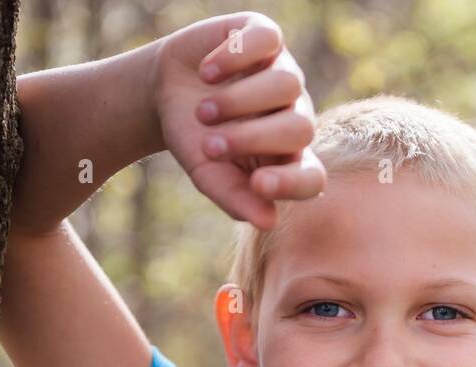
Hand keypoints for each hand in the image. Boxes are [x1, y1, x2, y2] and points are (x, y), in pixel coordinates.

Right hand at [154, 12, 326, 229]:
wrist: (164, 93)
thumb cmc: (193, 140)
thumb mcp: (207, 175)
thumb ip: (235, 199)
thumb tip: (268, 222)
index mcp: (286, 158)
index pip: (311, 177)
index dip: (293, 183)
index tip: (258, 184)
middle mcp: (293, 115)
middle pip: (300, 128)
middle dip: (253, 138)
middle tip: (211, 144)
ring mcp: (283, 72)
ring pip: (287, 84)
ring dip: (239, 101)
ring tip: (205, 112)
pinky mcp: (264, 36)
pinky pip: (267, 40)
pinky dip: (235, 57)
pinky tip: (206, 72)